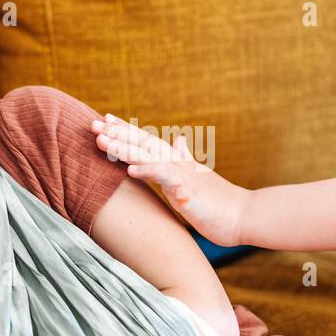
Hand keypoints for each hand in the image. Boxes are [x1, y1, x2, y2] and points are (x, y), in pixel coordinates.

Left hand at [90, 114, 250, 247]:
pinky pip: (166, 180)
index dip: (125, 129)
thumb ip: (184, 157)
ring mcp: (183, 175)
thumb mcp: (196, 175)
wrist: (243, 216)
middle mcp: (177, 163)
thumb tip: (177, 139)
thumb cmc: (218, 200)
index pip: (146, 141)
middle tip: (92, 124)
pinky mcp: (189, 191)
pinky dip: (149, 172)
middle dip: (117, 134)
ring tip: (103, 142)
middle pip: (143, 144)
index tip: (104, 119)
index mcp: (176, 161)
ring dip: (125, 149)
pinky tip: (131, 171)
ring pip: (149, 157)